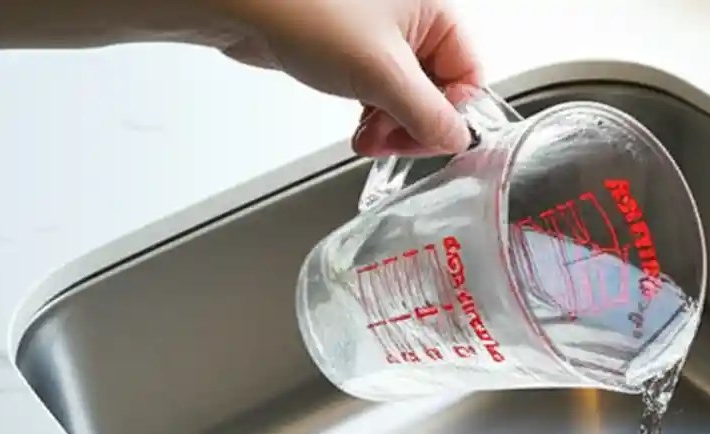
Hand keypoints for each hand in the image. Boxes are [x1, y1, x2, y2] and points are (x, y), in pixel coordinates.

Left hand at [213, 0, 482, 156]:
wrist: (239, 4)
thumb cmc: (305, 11)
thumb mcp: (381, 73)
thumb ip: (427, 114)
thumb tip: (456, 139)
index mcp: (434, 9)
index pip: (469, 74)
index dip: (452, 114)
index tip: (428, 140)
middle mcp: (412, 19)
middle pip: (439, 88)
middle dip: (415, 124)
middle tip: (391, 143)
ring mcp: (381, 35)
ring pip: (407, 95)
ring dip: (393, 126)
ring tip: (370, 140)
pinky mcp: (352, 50)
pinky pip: (380, 91)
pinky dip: (374, 116)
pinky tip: (360, 130)